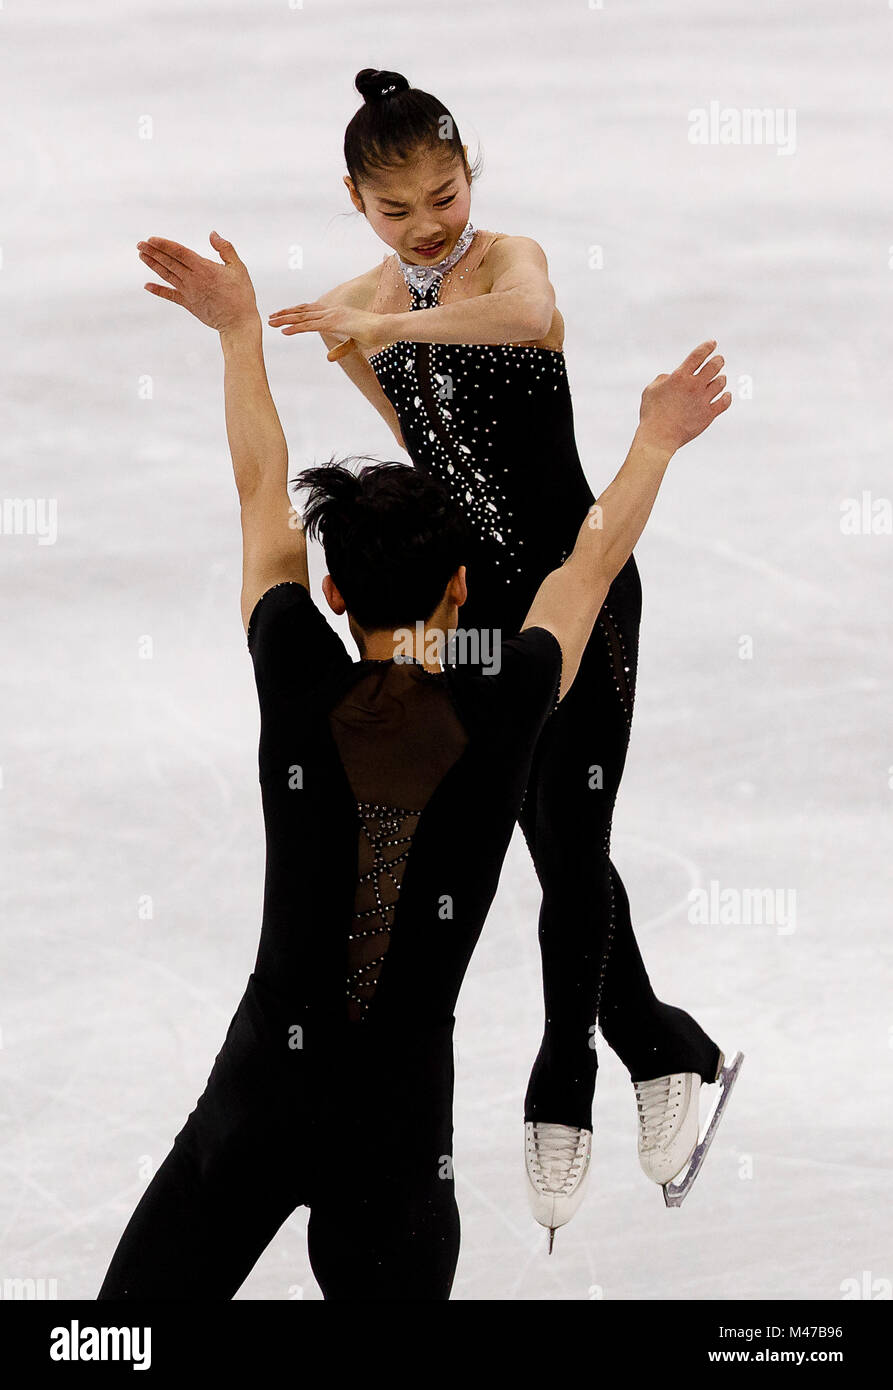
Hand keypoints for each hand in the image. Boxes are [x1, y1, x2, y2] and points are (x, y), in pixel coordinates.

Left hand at [137, 232, 257, 331]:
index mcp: (204, 268)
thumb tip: (213, 234)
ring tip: (141, 255)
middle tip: (139, 244)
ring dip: (153, 265)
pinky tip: (146, 286)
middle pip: (169, 262)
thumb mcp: (238, 268)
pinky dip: (158, 290)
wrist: (238, 323)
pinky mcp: (189, 304)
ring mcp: (189, 293)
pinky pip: (170, 296)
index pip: (179, 252)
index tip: (151, 239)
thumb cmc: (242, 295)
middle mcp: (193, 279)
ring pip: (167, 275)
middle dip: (153, 252)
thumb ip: (225, 249)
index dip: (164, 245)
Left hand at [267, 301, 392, 349]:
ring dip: (286, 319)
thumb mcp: (353, 344)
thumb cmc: (373, 334)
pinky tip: (285, 331)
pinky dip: (296, 328)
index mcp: (335, 313)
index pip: (311, 310)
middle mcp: (331, 311)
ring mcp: (331, 316)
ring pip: (303, 317)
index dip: (296, 312)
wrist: (384, 328)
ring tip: (272, 323)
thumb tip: (328, 358)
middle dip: (286, 314)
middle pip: (303, 311)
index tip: (283, 315)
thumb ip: (340, 349)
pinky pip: (310, 326)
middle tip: (271, 318)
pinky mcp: (333, 323)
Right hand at [637, 340, 731, 452]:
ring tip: (720, 379)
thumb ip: (662, 379)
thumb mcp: (650, 390)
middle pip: (714, 366)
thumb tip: (671, 376)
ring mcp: (703, 400)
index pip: (698, 355)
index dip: (707, 347)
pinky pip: (724, 402)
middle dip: (718, 360)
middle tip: (719, 360)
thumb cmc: (651, 414)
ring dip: (721, 379)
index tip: (712, 344)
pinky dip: (727, 397)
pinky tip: (726, 395)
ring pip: (721, 383)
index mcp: (680, 377)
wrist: (659, 437)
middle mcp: (694, 386)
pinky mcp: (708, 415)